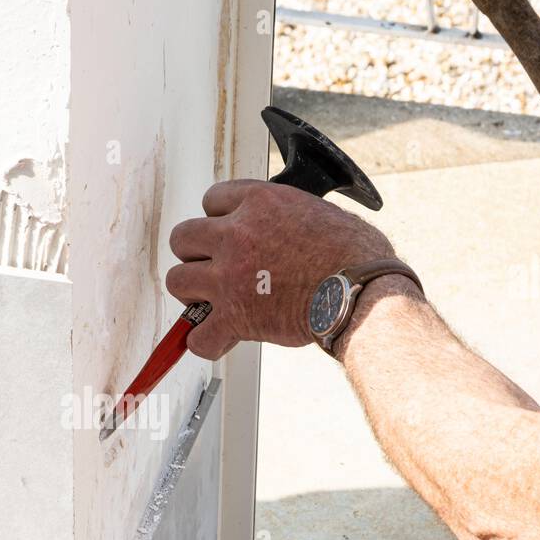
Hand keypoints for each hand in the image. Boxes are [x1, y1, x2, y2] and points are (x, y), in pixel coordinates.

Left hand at [165, 180, 396, 359]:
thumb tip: (278, 228)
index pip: (211, 199)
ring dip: (192, 293)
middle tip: (213, 269)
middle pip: (183, 238)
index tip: (228, 233)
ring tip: (211, 301)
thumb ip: (282, 216)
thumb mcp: (315, 211)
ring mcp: (230, 276)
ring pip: (178, 281)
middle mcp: (237, 234)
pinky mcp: (234, 316)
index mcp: (259, 202)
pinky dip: (205, 340)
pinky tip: (219, 338)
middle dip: (195, 254)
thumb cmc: (354, 254)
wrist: (362, 290)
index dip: (218, 219)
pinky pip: (196, 334)